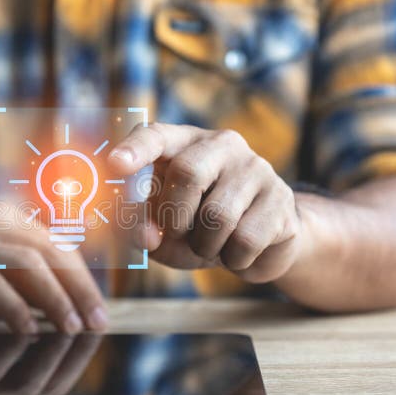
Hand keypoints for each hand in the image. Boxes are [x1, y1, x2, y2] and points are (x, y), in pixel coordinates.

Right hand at [0, 214, 107, 332]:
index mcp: (6, 217)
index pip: (58, 246)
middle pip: (50, 253)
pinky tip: (28, 330)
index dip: (83, 278)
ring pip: (27, 266)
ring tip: (72, 327)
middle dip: (79, 289)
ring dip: (55, 299)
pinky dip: (14, 309)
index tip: (99, 307)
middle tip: (97, 320)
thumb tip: (70, 303)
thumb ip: (24, 272)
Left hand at [108, 123, 302, 282]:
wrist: (260, 242)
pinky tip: (236, 253)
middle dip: (174, 216)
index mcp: (183, 144)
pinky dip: (232, 259)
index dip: (135, 149)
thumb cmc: (198, 228)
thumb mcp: (163, 230)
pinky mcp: (280, 198)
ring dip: (205, 245)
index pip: (156, 136)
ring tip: (209, 245)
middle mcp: (221, 145)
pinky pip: (246, 239)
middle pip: (188, 173)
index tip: (115, 164)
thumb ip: (145, 230)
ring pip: (218, 214)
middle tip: (176, 233)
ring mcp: (255, 167)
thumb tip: (145, 236)